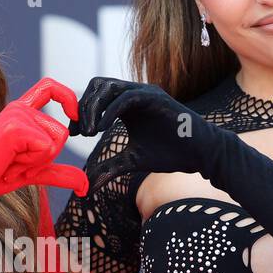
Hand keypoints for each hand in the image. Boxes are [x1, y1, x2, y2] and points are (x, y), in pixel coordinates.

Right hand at [0, 77, 88, 201]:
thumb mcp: (33, 173)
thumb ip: (58, 173)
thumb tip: (85, 185)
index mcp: (20, 112)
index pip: (49, 88)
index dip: (68, 96)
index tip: (74, 115)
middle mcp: (18, 108)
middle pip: (62, 132)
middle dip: (46, 159)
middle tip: (16, 164)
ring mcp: (16, 115)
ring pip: (55, 142)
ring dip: (37, 162)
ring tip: (11, 163)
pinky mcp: (15, 127)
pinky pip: (46, 148)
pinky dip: (31, 163)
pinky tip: (9, 164)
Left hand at [74, 77, 217, 190]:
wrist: (200, 154)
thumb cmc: (170, 154)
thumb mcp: (131, 162)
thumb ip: (109, 168)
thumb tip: (87, 186)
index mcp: (126, 105)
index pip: (95, 97)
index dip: (80, 112)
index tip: (72, 134)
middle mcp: (134, 94)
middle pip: (97, 86)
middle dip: (83, 107)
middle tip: (79, 132)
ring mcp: (145, 93)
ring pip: (108, 87)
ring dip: (93, 107)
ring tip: (89, 131)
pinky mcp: (155, 98)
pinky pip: (125, 97)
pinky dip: (109, 111)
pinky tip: (101, 129)